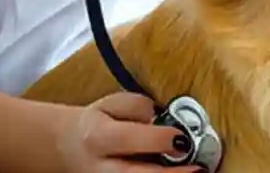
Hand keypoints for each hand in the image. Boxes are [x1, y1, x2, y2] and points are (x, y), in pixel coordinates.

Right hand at [55, 92, 200, 171]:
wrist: (71, 149)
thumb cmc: (99, 124)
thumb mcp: (110, 104)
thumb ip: (136, 106)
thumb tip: (158, 116)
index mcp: (98, 136)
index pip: (127, 139)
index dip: (157, 139)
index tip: (182, 137)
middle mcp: (101, 167)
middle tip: (198, 168)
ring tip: (196, 172)